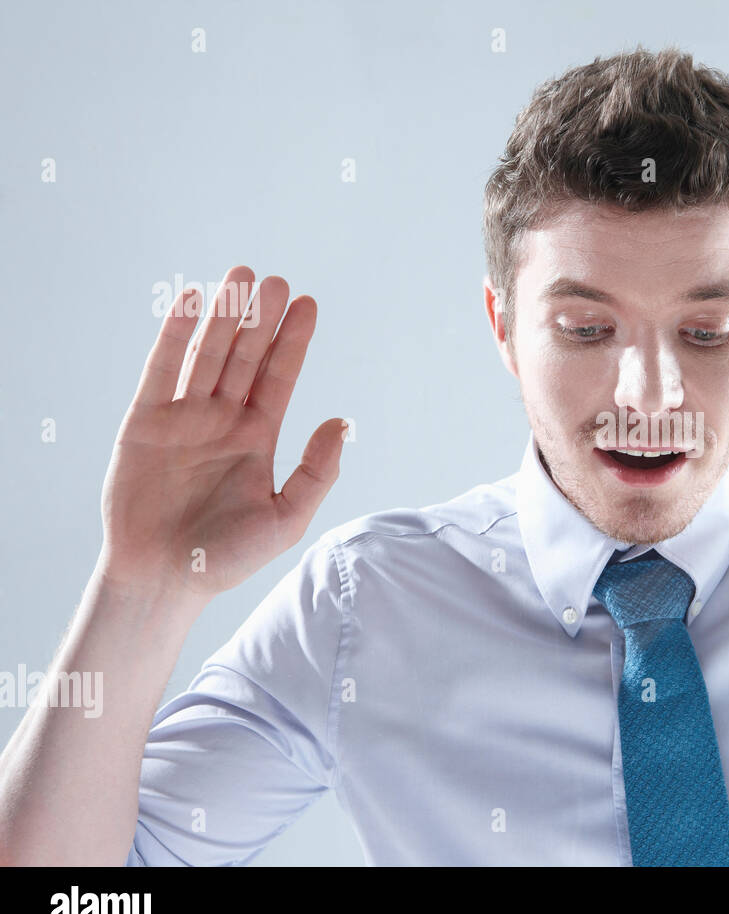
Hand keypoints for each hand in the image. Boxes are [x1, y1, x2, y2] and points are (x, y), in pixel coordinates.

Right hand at [98, 265, 346, 597]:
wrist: (163, 579)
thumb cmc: (226, 557)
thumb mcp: (286, 518)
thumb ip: (316, 471)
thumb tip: (342, 423)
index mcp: (258, 437)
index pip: (279, 377)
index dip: (293, 341)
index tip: (308, 303)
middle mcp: (223, 420)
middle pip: (246, 357)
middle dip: (261, 319)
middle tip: (277, 281)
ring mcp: (184, 417)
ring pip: (207, 354)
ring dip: (223, 316)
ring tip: (241, 278)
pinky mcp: (145, 421)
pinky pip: (161, 369)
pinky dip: (174, 333)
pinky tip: (191, 300)